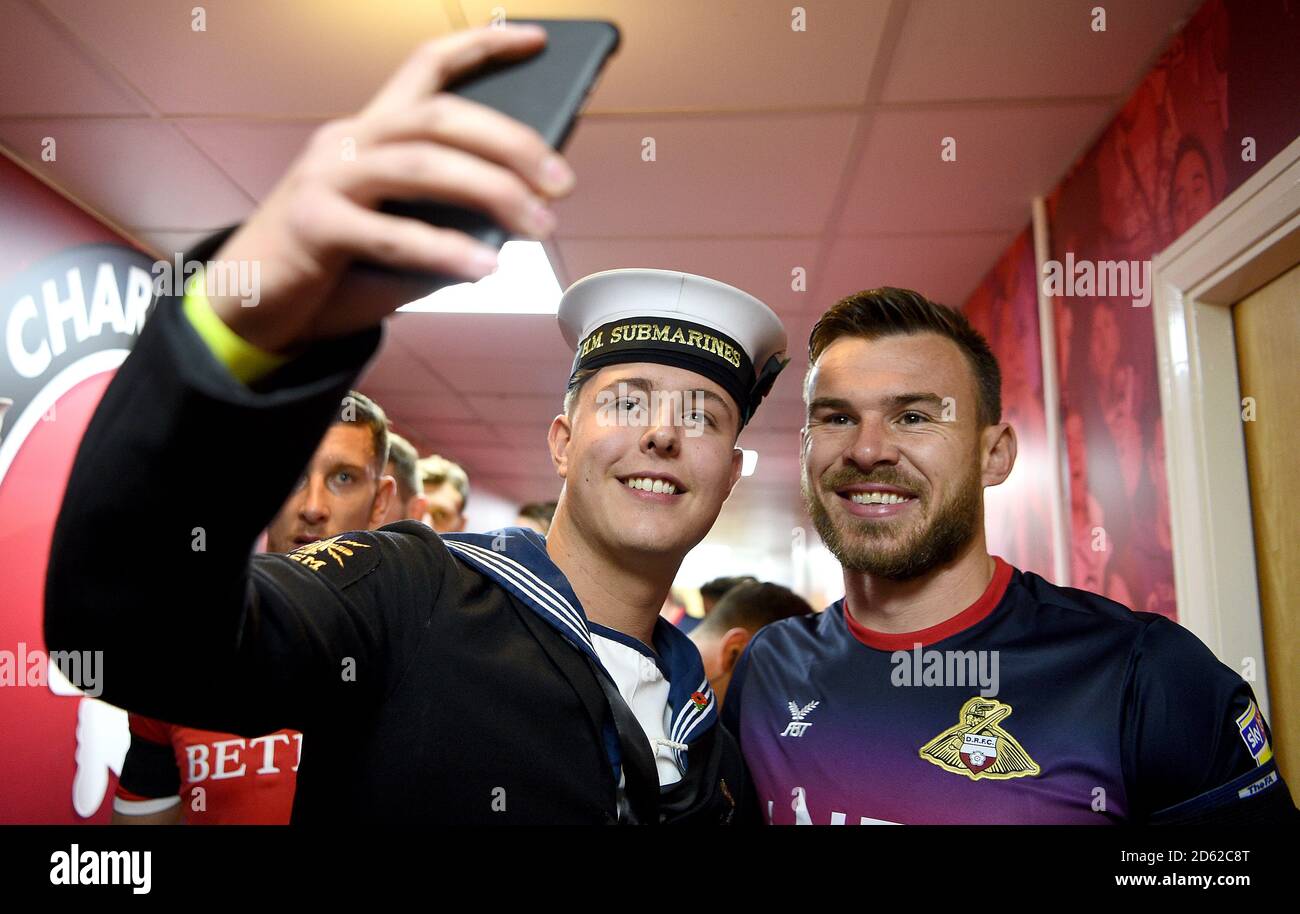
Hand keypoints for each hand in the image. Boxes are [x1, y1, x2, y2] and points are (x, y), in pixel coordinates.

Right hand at [205, 24, 573, 352]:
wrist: (251, 303)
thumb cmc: (337, 263)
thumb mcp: (404, 231)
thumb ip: (451, 218)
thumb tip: (520, 216)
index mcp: (371, 130)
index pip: (427, 66)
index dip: (483, 45)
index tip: (540, 40)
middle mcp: (348, 139)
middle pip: (440, 117)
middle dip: (511, 142)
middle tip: (562, 180)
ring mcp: (326, 177)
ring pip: (421, 165)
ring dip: (493, 192)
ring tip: (541, 225)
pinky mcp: (312, 225)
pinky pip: (392, 234)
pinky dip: (445, 251)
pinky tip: (485, 267)